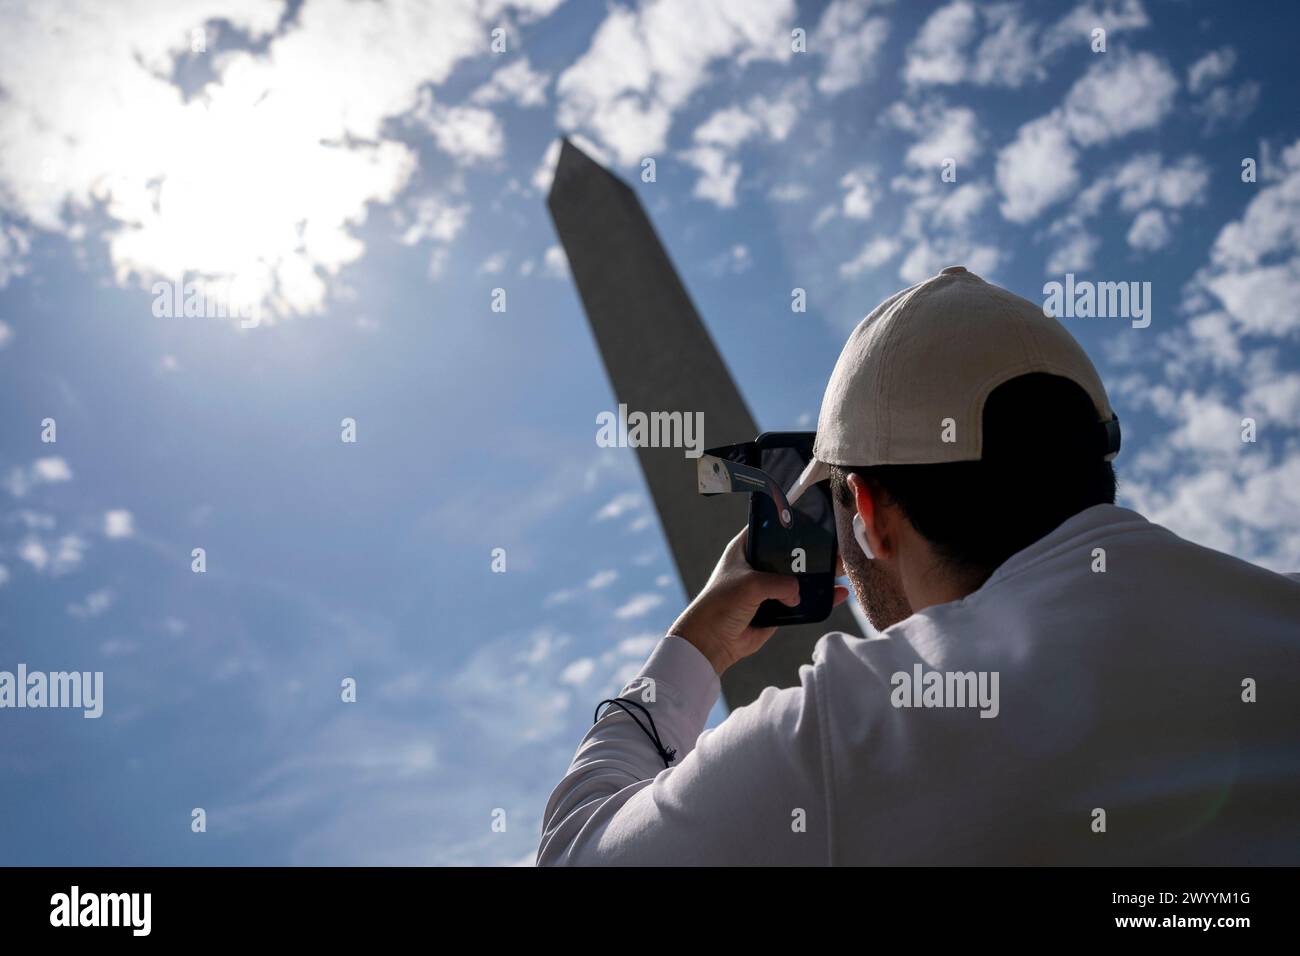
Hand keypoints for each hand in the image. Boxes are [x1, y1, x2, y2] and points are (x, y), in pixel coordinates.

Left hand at [668, 527, 849, 675]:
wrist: (712, 642)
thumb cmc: (721, 605)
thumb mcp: (751, 584)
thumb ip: (780, 583)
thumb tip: (799, 593)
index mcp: (744, 549)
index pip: (770, 529)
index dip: (789, 524)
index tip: (814, 521)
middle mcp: (757, 566)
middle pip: (790, 554)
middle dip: (812, 552)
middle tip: (835, 550)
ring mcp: (768, 588)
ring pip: (798, 578)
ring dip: (818, 576)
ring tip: (841, 571)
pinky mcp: (776, 608)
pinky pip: (802, 601)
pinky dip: (819, 599)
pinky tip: (837, 595)